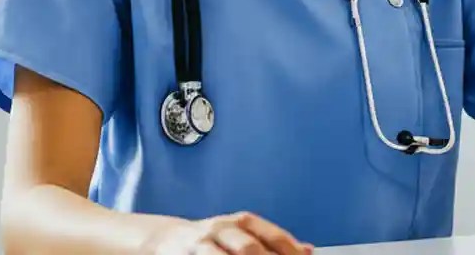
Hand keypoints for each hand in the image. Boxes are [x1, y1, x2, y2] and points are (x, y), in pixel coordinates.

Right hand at [144, 212, 312, 254]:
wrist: (166, 240)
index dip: (290, 252)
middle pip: (248, 249)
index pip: (273, 237)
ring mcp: (201, 245)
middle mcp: (221, 229)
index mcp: (242, 222)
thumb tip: (308, 250)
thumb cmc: (213, 240)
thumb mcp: (244, 234)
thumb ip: (273, 242)